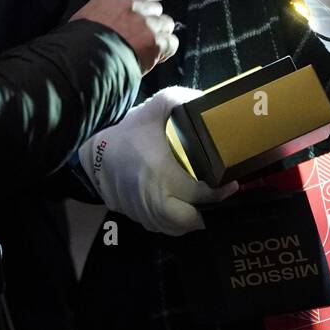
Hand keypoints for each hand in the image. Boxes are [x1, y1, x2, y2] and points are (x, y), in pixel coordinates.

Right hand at [70, 0, 178, 73]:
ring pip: (165, 23)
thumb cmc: (77, 46)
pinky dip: (166, 51)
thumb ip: (98, 15)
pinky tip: (156, 57)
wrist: (85, 59)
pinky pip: (171, 42)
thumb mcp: (81, 20)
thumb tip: (103, 24)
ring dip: (160, 34)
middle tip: (142, 37)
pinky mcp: (156, 40)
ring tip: (151, 48)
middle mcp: (131, 7)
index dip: (136, 12)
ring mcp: (146, 22)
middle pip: (153, 8)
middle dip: (150, 21)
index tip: (133, 22)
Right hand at [77, 86, 238, 235]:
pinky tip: (180, 209)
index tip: (232, 184)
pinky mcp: (134, 216)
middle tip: (217, 200)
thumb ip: (184, 101)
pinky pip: (159, 228)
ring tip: (201, 206)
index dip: (220, 192)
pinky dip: (172, 223)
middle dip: (205, 214)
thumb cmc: (131, 131)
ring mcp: (141, 211)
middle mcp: (151, 197)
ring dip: (189, 220)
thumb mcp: (158, 108)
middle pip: (187, 221)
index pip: (200, 193)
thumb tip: (211, 103)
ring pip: (173, 228)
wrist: (97, 153)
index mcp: (163, 173)